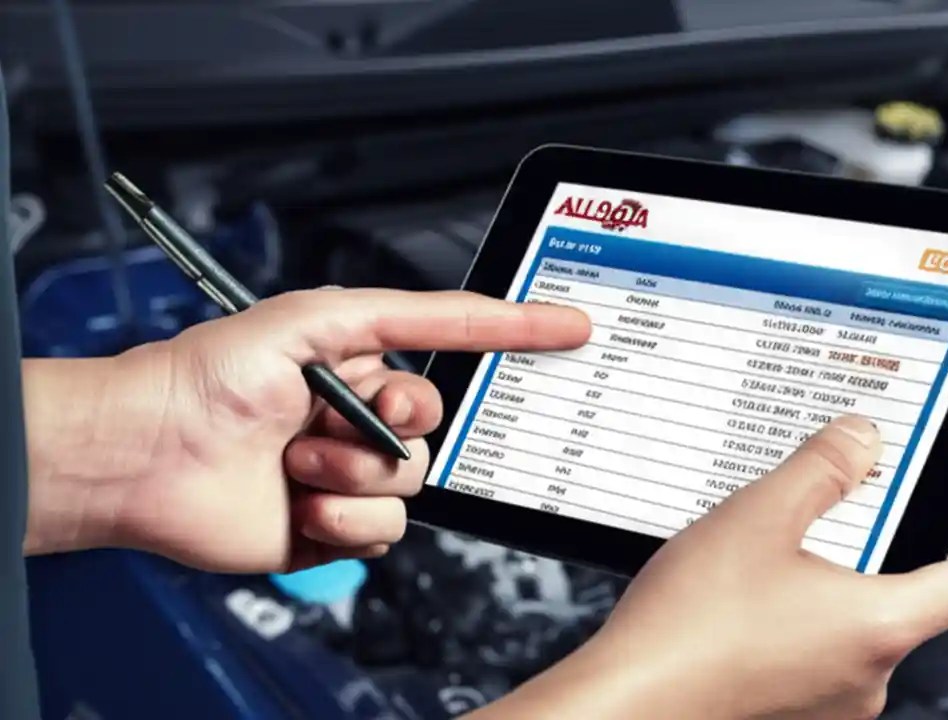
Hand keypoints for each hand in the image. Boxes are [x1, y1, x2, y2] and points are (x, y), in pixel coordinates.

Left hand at [23, 288, 588, 572]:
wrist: (152, 455)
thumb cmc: (213, 376)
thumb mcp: (317, 317)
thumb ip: (406, 314)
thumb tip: (474, 311)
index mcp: (362, 361)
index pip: (458, 345)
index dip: (517, 335)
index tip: (572, 327)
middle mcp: (361, 417)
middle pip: (436, 426)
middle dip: (393, 425)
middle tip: (348, 415)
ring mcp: (348, 475)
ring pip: (411, 483)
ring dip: (354, 474)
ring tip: (297, 461)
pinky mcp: (334, 528)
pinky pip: (384, 531)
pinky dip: (342, 520)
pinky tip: (298, 503)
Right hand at [473, 416, 947, 719]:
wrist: (629, 698)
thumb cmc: (689, 626)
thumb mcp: (760, 515)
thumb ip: (823, 468)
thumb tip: (862, 439)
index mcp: (878, 627)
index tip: (924, 508)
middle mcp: (866, 677)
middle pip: (901, 598)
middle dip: (864, 550)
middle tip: (821, 514)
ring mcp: (830, 704)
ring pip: (852, 627)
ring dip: (822, 585)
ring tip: (768, 555)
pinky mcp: (792, 712)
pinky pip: (815, 655)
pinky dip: (794, 621)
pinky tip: (744, 597)